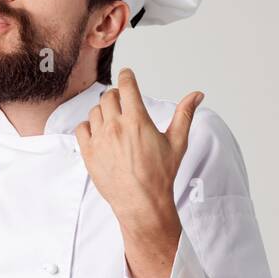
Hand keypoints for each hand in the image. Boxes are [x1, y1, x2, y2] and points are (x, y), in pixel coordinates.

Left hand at [74, 68, 202, 242]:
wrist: (141, 202)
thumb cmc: (160, 175)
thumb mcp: (177, 143)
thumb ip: (185, 115)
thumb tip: (197, 95)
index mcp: (137, 121)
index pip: (127, 86)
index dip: (127, 76)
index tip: (127, 74)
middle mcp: (115, 127)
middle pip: (108, 97)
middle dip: (116, 96)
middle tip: (122, 102)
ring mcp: (99, 140)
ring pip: (94, 112)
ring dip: (103, 112)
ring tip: (113, 121)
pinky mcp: (88, 153)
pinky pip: (81, 129)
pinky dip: (88, 127)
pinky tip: (98, 133)